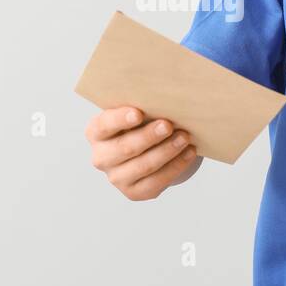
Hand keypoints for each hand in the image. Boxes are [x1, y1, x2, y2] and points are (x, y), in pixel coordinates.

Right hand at [84, 106, 199, 200]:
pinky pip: (156, 182)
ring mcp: (116, 177)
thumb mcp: (136, 110)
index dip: (120, 119)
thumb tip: (167, 93)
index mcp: (96, 132)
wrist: (146, 148)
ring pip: (143, 166)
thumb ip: (143, 103)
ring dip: (167, 151)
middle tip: (168, 125)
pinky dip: (175, 166)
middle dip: (149, 136)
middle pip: (125, 148)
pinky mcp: (134, 192)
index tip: (138, 113)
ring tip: (185, 138)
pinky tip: (189, 153)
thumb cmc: (141, 123)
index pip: (105, 125)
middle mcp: (101, 157)